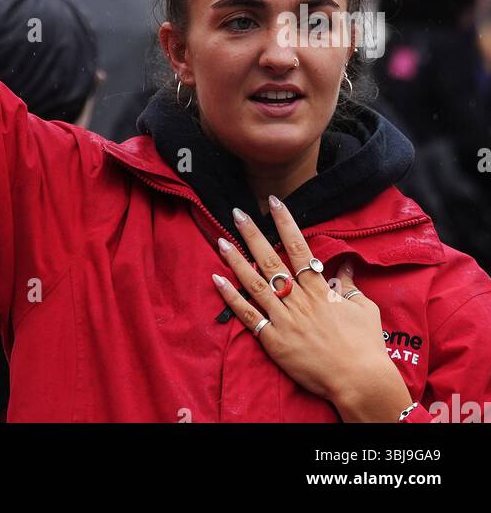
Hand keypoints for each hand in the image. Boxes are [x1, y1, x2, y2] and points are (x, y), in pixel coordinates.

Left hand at [212, 199, 412, 421]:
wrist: (360, 381)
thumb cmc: (366, 345)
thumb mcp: (364, 308)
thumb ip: (349, 284)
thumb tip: (345, 264)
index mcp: (319, 289)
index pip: (299, 248)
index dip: (285, 223)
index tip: (273, 202)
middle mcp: (299, 299)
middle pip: (271, 260)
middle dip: (253, 235)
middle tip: (237, 213)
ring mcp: (284, 320)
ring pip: (255, 283)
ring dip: (236, 261)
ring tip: (220, 241)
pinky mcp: (274, 340)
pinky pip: (249, 316)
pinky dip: (231, 298)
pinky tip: (217, 280)